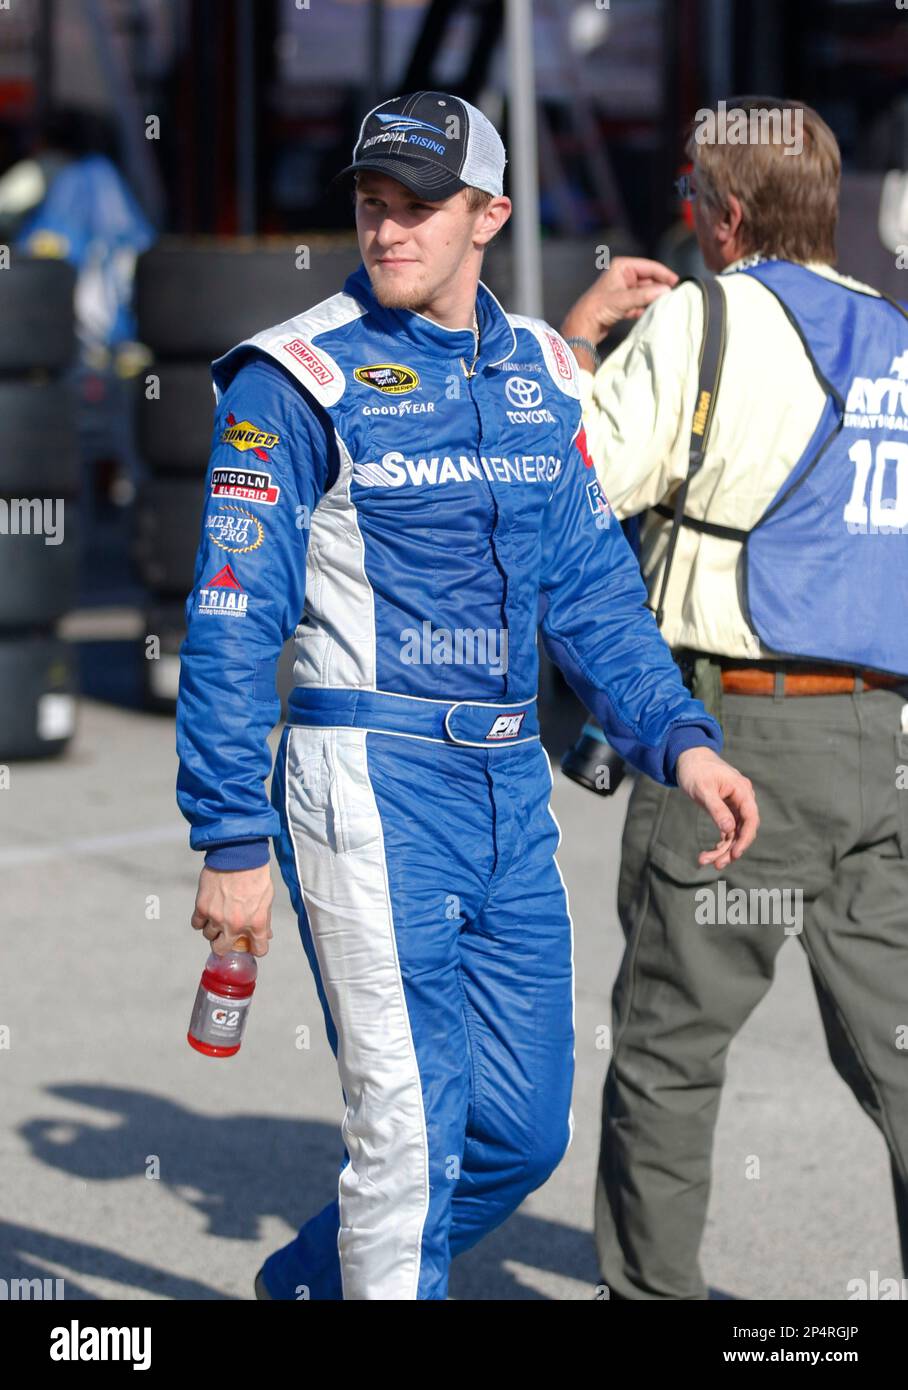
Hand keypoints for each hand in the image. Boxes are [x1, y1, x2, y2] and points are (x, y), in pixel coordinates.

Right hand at [191, 863, 273, 957]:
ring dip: (213, 930)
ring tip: (217, 918)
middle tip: (226, 936)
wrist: (238, 855)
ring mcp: (217, 918)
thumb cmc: (256, 874)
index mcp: (257, 923)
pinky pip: (197, 924)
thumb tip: (265, 933)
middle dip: (224, 945)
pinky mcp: (202, 907)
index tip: (251, 945)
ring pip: (208, 936)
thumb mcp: (267, 898)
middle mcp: (235, 925)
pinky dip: (201, 920)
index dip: (255, 948)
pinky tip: (207, 912)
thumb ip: (265, 919)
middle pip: (222, 949)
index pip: (258, 950)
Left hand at [560, 256, 677, 351]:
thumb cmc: (598, 308)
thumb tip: (667, 291)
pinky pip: (641, 303)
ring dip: (654, 299)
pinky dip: (647, 307)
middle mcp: (624, 275)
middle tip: (675, 297)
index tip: (678, 283)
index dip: (665, 274)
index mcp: (622, 267)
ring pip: (646, 293)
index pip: (650, 267)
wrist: (583, 326)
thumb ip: (645, 295)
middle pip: (649, 280)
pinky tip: (655, 312)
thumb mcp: (623, 300)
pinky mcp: (624, 304)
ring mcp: (624, 290)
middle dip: (660, 288)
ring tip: (667, 305)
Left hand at [674, 746, 758, 870]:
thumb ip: (717, 809)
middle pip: (743, 829)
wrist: (687, 758)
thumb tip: (729, 830)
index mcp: (742, 791)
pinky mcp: (726, 810)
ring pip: (734, 833)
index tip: (736, 854)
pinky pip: (727, 831)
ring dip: (723, 849)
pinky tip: (709, 854)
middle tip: (717, 865)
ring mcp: (735, 805)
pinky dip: (720, 843)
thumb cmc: (695, 771)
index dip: (745, 838)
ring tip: (705, 861)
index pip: (751, 818)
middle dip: (731, 849)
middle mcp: (742, 799)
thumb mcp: (703, 790)